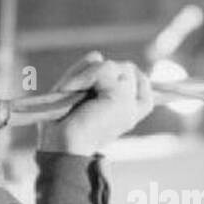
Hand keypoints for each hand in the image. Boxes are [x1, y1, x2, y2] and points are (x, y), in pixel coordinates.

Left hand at [38, 51, 153, 155]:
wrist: (62, 148)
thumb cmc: (63, 126)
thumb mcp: (77, 93)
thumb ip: (90, 72)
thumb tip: (98, 55)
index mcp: (126, 112)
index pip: (141, 82)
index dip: (123, 71)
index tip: (98, 68)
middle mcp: (132, 109)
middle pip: (126, 68)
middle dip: (98, 70)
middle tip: (75, 87)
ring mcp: (130, 104)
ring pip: (116, 66)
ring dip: (88, 73)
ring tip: (71, 91)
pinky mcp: (121, 99)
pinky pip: (105, 68)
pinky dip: (84, 75)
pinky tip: (71, 90)